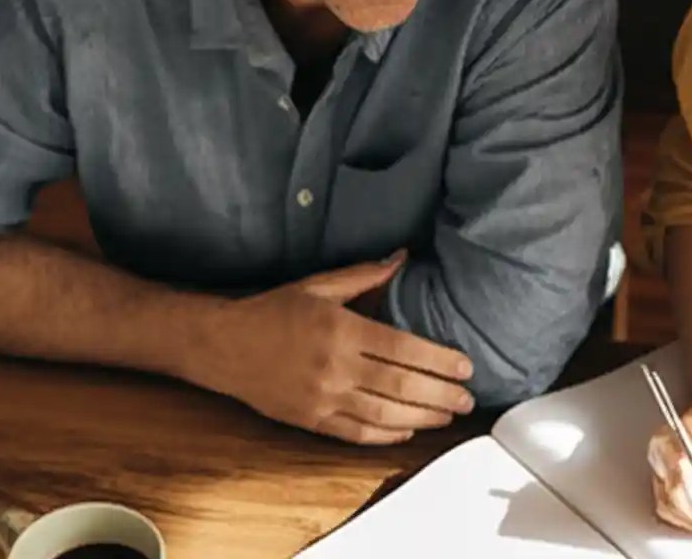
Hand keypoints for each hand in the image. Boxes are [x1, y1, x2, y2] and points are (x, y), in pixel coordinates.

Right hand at [191, 252, 475, 444]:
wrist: (223, 346)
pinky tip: (409, 429)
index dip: (438, 360)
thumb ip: (364, 276)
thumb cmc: (273, 311)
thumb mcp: (319, 286)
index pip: (402, 348)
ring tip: (449, 415)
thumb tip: (402, 257)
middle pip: (401, 385)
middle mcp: (334, 367)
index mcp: (341, 330)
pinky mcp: (311, 420)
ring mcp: (322, 398)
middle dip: (441, 394)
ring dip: (423, 417)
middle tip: (468, 397)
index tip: (465, 366)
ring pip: (385, 414)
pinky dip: (387, 434)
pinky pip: (357, 433)